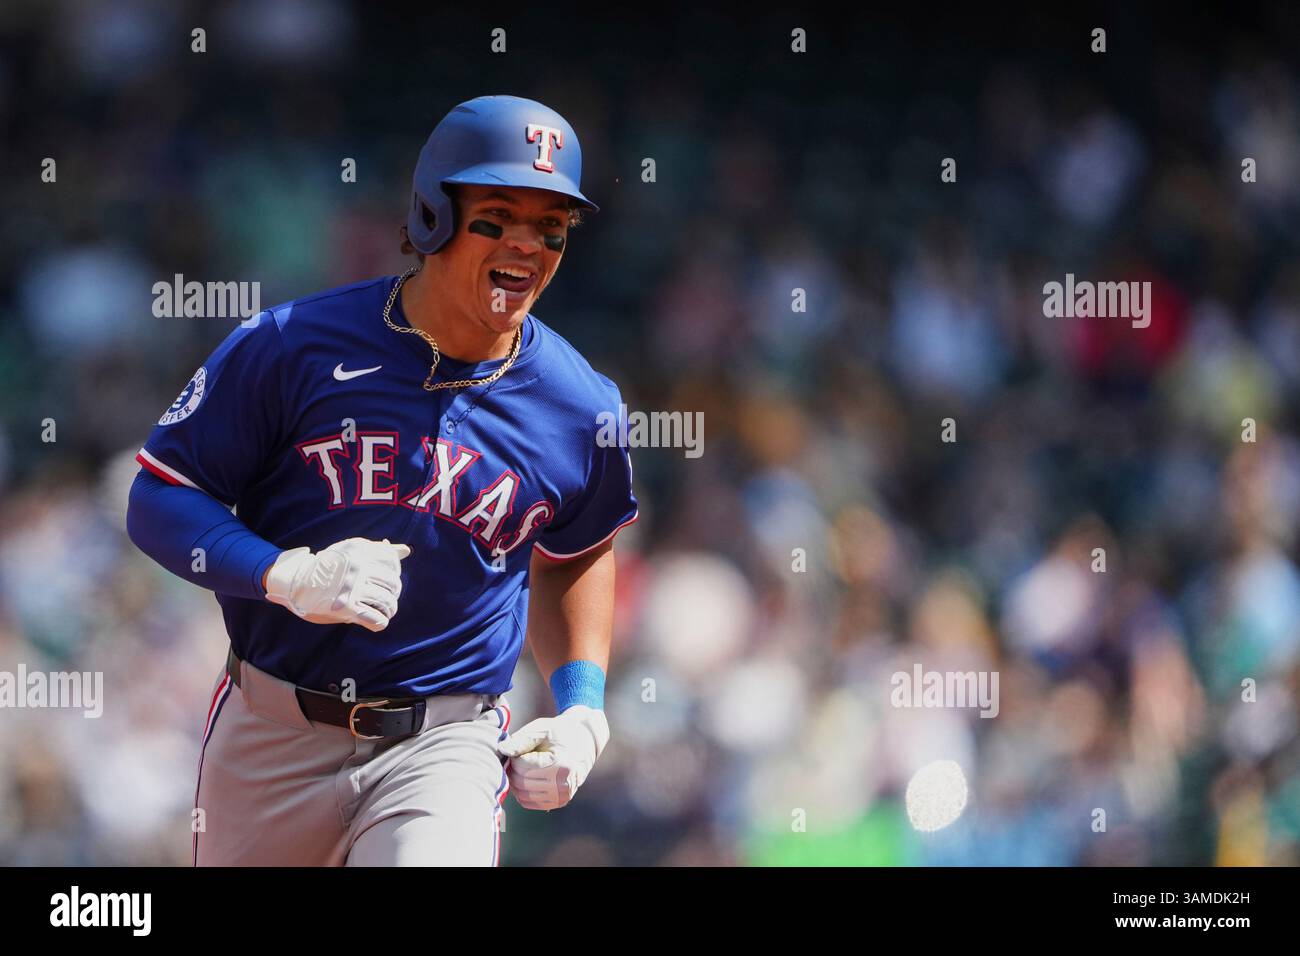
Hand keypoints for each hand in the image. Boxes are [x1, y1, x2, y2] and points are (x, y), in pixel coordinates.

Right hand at [264, 537, 410, 631]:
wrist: (296, 580)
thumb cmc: (328, 565)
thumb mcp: (351, 549)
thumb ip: (379, 550)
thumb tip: (407, 550)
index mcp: (361, 550)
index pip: (393, 563)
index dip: (395, 574)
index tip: (384, 581)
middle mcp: (359, 567)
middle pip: (393, 584)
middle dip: (393, 593)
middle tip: (385, 598)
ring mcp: (353, 588)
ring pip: (388, 602)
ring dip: (388, 610)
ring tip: (383, 610)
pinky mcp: (347, 608)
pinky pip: (377, 620)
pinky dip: (380, 623)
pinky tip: (375, 620)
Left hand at [497, 705, 609, 810]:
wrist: (586, 741)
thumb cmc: (561, 732)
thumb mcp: (543, 729)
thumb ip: (521, 740)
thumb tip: (501, 750)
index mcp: (561, 764)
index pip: (522, 767)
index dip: (514, 757)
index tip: (518, 748)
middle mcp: (563, 784)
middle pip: (521, 782)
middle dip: (513, 769)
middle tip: (517, 757)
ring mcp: (562, 796)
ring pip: (522, 795)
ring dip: (516, 781)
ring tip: (522, 766)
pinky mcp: (559, 802)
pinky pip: (529, 802)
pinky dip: (523, 791)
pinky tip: (527, 777)